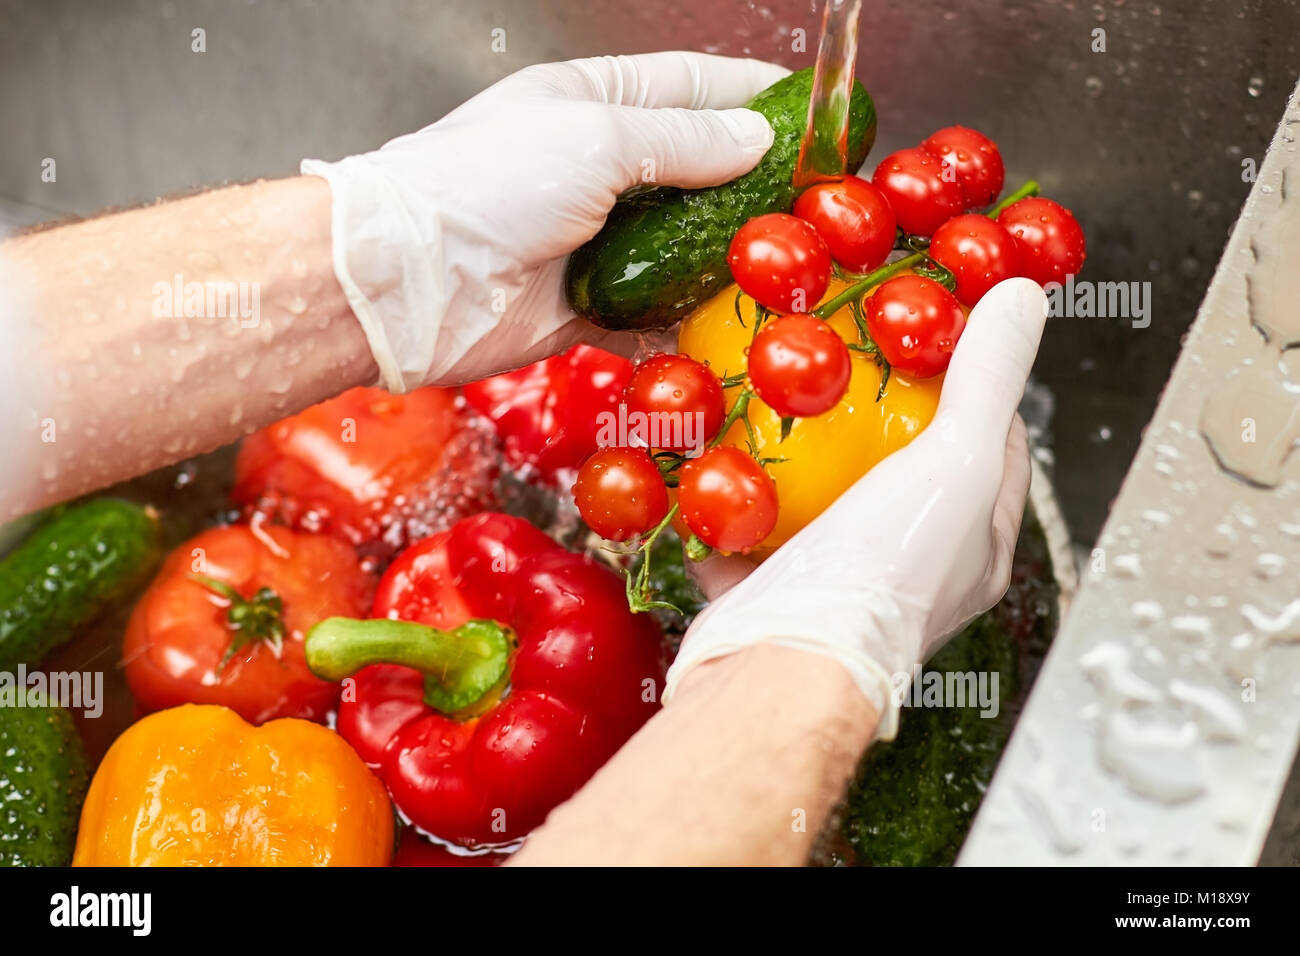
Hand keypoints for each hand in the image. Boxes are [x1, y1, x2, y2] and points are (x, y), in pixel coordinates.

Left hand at [302, 52, 786, 391]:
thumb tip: (756, 139)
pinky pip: (652, 312)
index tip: (810, 110)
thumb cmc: (483, 186)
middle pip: (694, 170)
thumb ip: (682, 141)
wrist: (411, 284)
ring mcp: (593, 239)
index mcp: (592, 104)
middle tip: (814, 199)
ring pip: (680, 246)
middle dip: (752, 183)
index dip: (751, 94)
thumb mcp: (596, 139)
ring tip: (784, 262)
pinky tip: (726, 320)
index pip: (689, 86)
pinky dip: (685, 319)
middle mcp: (596, 168)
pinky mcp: (587, 305)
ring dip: (725, 256)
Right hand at [665, 278, 1049, 740]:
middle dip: (875, 414)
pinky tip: (715, 450)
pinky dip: (732, 494)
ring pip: (819, 500)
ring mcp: (838, 579)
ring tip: (778, 389)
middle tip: (850, 354)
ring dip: (796, 454)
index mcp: (975, 547)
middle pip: (902, 468)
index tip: (939, 339)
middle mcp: (912, 568)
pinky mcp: (770, 587)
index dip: (974, 386)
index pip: (993, 448)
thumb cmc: (885, 574)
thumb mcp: (955, 462)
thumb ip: (986, 380)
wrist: (783, 660)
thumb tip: (1022, 298)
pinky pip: (749, 527)